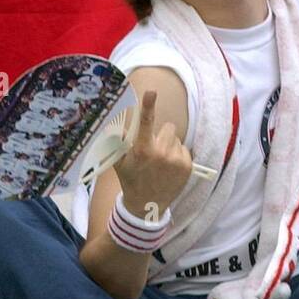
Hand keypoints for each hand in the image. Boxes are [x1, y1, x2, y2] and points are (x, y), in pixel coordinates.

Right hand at [114, 91, 193, 220]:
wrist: (147, 206)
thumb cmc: (131, 180)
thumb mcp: (119, 162)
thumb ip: (116, 142)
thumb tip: (111, 124)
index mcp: (142, 149)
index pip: (145, 122)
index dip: (148, 105)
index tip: (151, 92)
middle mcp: (160, 153)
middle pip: (168, 127)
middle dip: (161, 134)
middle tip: (154, 149)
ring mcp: (176, 160)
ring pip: (176, 139)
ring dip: (170, 145)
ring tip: (161, 161)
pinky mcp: (187, 166)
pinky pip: (185, 149)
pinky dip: (178, 155)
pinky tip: (169, 168)